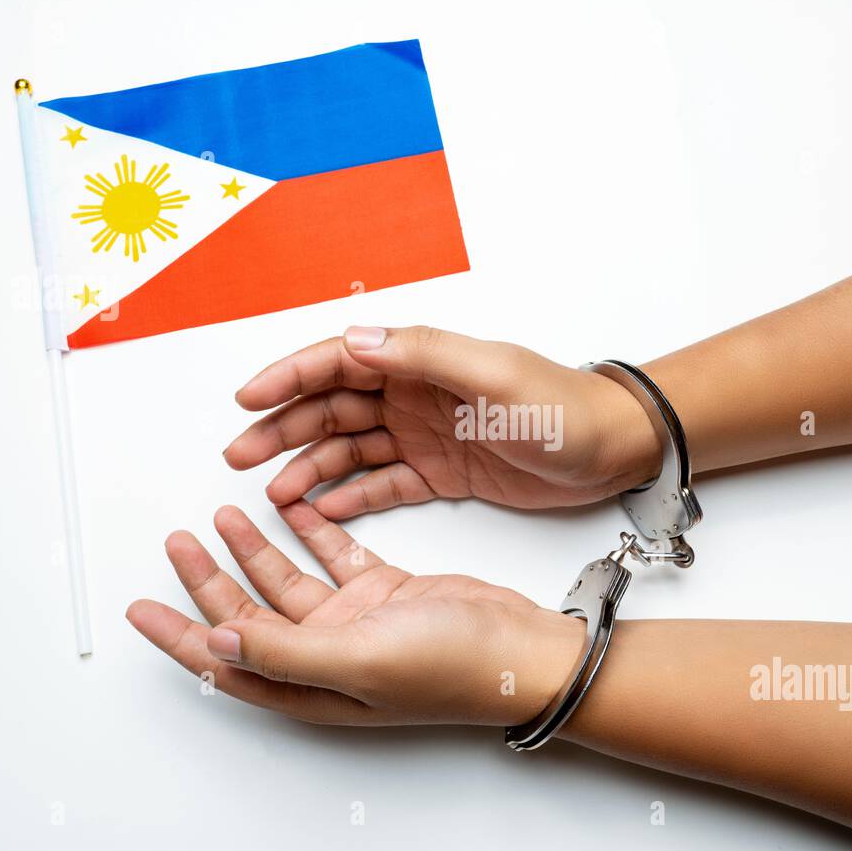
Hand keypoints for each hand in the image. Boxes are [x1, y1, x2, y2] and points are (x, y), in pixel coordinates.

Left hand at [126, 501, 583, 725]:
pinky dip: (313, 530)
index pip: (226, 662)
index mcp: (311, 685)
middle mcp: (326, 654)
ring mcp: (355, 620)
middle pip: (248, 615)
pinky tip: (293, 505)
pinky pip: (335, 554)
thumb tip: (216, 644)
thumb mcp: (358, 660)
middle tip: (177, 542)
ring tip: (222, 514)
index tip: (140, 610)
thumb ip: (284, 651)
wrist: (521, 647)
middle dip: (209, 580)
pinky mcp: (384, 589)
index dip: (179, 638)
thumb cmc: (453, 667)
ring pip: (287, 579)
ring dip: (255, 548)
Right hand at [222, 326, 661, 518]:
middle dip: (283, 428)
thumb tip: (355, 340)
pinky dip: (351, 496)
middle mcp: (414, 395)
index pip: (339, 361)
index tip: (249, 399)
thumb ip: (423, 355)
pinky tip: (320, 510)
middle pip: (332, 407)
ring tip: (272, 493)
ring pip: (350, 449)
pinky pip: (383, 484)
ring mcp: (424, 435)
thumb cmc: (561, 405)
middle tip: (241, 456)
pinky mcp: (441, 474)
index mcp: (421, 361)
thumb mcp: (493, 374)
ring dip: (310, 467)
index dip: (289, 377)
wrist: (611, 449)